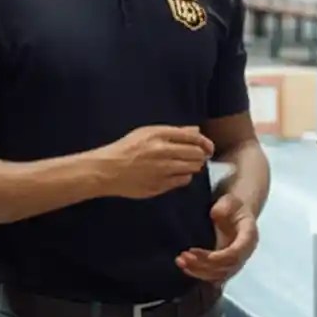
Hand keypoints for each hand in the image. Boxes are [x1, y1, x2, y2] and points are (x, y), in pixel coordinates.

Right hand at [95, 125, 214, 199]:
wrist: (108, 169)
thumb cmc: (127, 148)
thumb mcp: (147, 132)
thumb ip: (174, 131)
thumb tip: (197, 131)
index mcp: (159, 135)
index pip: (193, 138)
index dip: (205, 143)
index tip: (207, 147)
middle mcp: (162, 151)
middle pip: (196, 154)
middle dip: (201, 155)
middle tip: (198, 157)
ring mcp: (162, 170)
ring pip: (192, 168)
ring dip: (193, 166)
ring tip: (186, 164)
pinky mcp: (160, 185)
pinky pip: (182, 181)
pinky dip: (184, 177)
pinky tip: (176, 174)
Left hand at [176, 193, 257, 282]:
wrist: (235, 212)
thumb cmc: (233, 205)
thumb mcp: (230, 200)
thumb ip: (225, 207)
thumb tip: (216, 214)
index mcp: (249, 237)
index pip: (237, 253)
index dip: (221, 257)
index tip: (202, 255)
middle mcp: (243, 253)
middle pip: (225, 267)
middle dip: (204, 264)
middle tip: (185, 255)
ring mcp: (234, 262)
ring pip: (218, 275)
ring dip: (198, 271)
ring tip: (180, 261)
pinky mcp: (224, 266)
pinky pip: (213, 276)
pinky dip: (198, 273)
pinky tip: (184, 266)